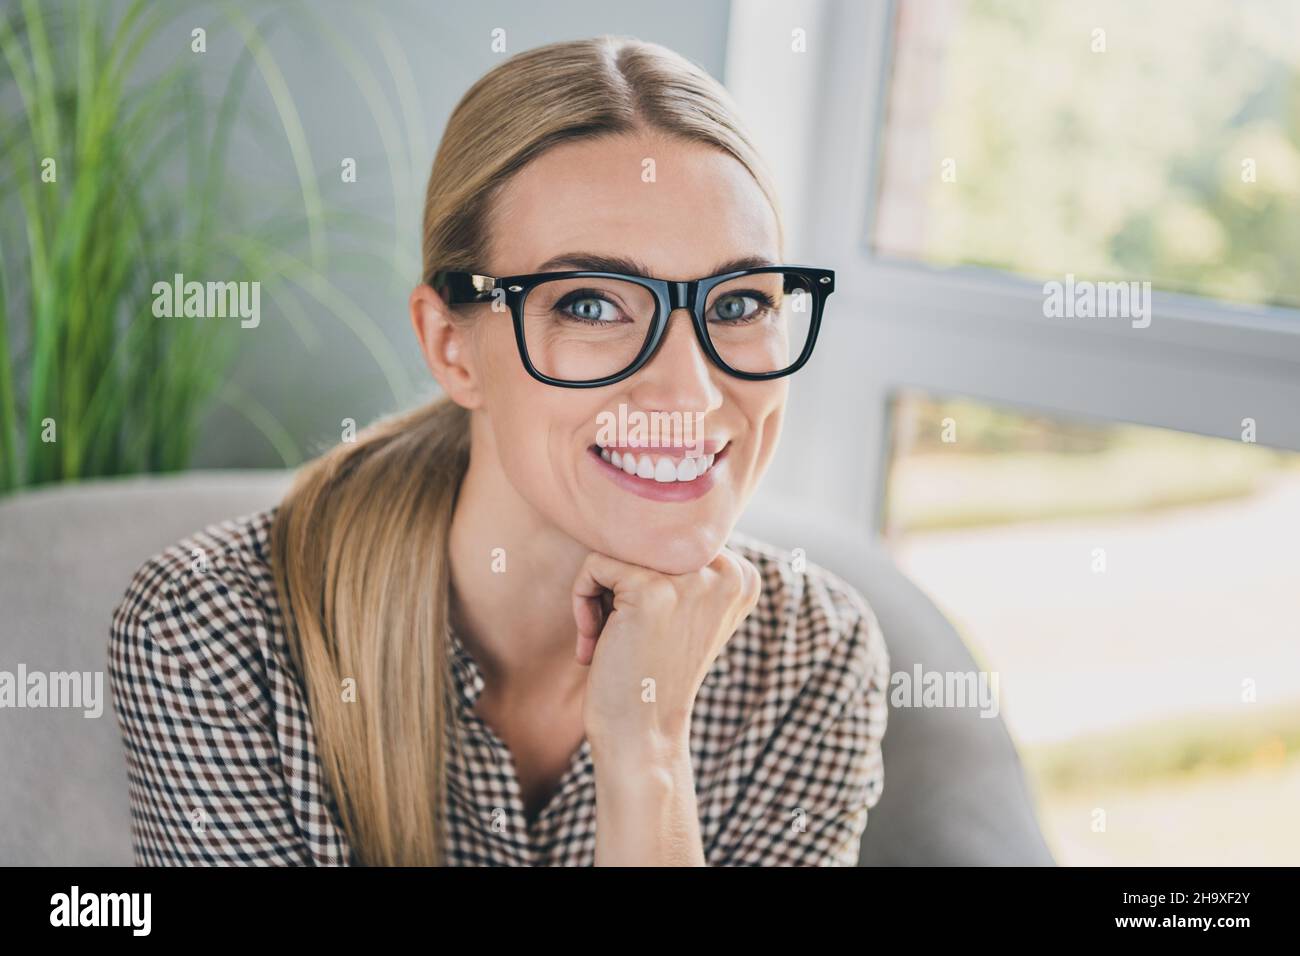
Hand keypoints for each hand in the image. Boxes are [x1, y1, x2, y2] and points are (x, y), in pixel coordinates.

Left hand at [570, 547, 761, 752]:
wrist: (642, 734)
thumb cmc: (652, 671)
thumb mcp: (686, 611)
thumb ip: (682, 562)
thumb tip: (644, 505)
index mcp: (743, 576)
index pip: (669, 539)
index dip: (646, 580)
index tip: (648, 627)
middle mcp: (726, 572)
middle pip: (645, 540)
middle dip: (622, 585)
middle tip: (624, 635)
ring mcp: (690, 579)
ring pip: (619, 550)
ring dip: (601, 595)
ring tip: (609, 638)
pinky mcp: (650, 589)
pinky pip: (593, 565)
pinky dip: (582, 602)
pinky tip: (596, 644)